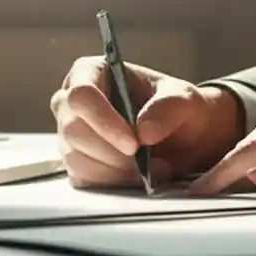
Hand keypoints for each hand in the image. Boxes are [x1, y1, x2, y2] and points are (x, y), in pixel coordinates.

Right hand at [50, 56, 243, 188]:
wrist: (183, 138)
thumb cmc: (177, 109)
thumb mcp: (184, 100)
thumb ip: (168, 108)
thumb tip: (143, 131)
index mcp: (91, 72)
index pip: (81, 95)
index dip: (103, 120)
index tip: (133, 144)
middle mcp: (72, 102)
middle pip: (73, 130)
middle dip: (113, 153)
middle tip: (149, 163)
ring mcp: (70, 134)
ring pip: (76, 158)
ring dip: (115, 171)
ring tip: (150, 169)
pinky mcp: (76, 162)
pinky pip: (82, 178)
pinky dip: (112, 183)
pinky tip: (136, 178)